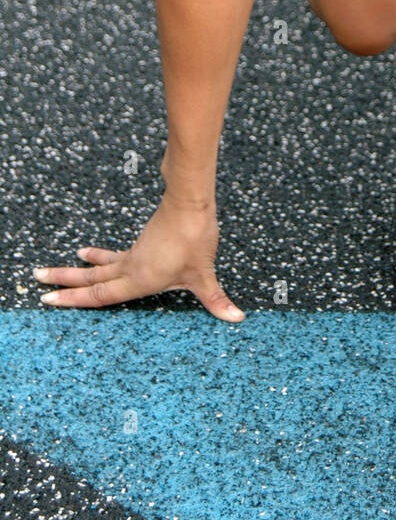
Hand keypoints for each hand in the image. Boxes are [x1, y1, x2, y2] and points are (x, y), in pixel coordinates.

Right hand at [32, 194, 244, 322]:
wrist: (190, 200)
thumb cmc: (194, 237)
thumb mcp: (204, 274)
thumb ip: (216, 299)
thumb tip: (236, 318)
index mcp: (139, 279)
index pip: (99, 295)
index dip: (72, 299)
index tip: (48, 298)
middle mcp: (131, 266)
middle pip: (91, 277)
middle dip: (63, 281)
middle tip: (37, 279)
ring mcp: (136, 253)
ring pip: (101, 265)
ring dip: (80, 268)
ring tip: (60, 266)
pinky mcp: (144, 242)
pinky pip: (115, 256)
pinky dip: (101, 259)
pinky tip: (95, 256)